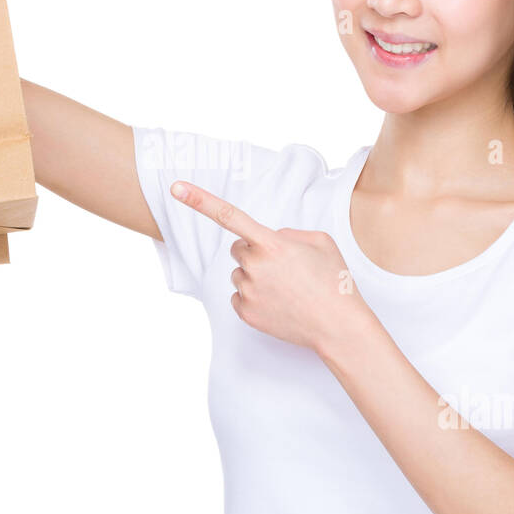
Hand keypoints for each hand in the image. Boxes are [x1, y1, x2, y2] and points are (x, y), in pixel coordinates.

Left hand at [171, 179, 372, 353]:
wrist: (338, 326)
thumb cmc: (334, 281)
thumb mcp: (320, 241)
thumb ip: (288, 233)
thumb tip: (269, 239)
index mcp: (272, 244)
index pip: (229, 215)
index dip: (200, 200)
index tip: (176, 188)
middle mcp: (254, 266)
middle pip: (237, 249)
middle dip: (253, 252)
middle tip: (282, 266)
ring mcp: (248, 291)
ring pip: (239, 273)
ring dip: (256, 275)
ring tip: (286, 288)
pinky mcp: (245, 313)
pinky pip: (238, 296)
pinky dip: (254, 296)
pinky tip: (278, 302)